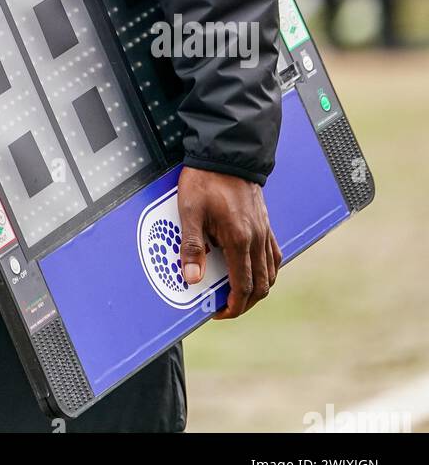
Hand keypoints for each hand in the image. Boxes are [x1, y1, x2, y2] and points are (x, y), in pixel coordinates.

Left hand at [177, 167, 281, 319]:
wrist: (226, 152)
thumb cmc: (206, 180)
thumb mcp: (190, 211)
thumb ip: (192, 246)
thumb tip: (192, 278)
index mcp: (239, 239)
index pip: (243, 286)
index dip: (233, 306)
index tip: (219, 312)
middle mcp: (257, 238)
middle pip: (261, 285)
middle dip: (245, 303)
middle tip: (226, 308)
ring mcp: (264, 230)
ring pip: (270, 273)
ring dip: (257, 289)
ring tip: (238, 294)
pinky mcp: (265, 222)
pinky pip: (274, 255)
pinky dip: (267, 270)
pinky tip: (254, 270)